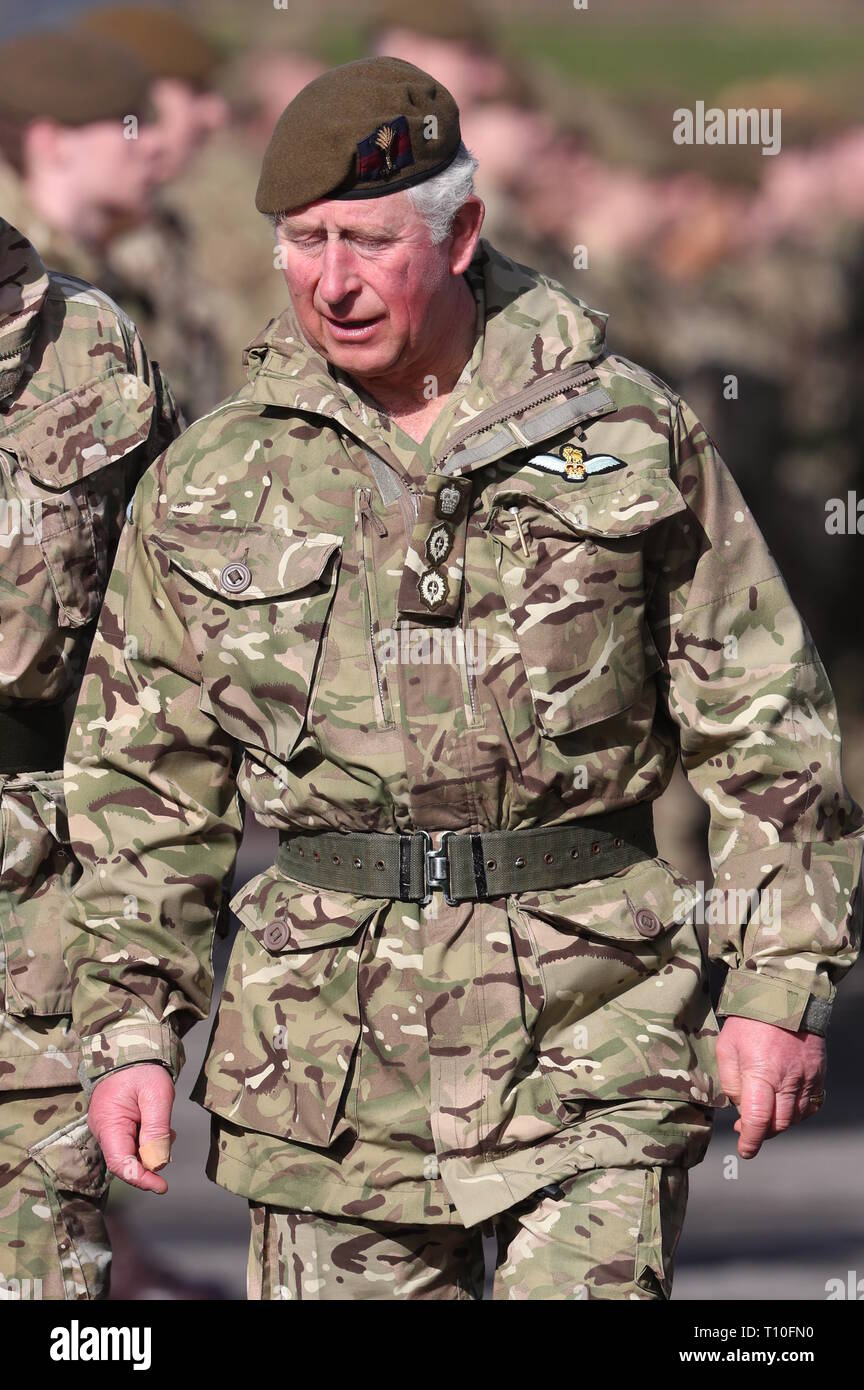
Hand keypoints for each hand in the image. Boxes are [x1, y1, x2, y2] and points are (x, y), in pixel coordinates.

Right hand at [87, 1062, 175, 1193]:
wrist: (131, 1047)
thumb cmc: (142, 1069)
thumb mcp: (156, 1095)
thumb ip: (157, 1129)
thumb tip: (158, 1162)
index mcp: (108, 1123)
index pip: (120, 1163)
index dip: (140, 1178)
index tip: (161, 1187)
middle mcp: (104, 1130)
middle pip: (126, 1161)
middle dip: (150, 1161)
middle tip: (170, 1141)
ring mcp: (109, 1127)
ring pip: (132, 1152)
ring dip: (152, 1148)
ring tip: (167, 1128)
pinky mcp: (116, 1125)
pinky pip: (133, 1142)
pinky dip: (149, 1139)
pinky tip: (159, 1125)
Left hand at [715, 1016, 825, 1159]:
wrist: (784, 995)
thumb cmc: (750, 1020)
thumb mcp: (726, 1047)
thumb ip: (731, 1082)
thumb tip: (739, 1107)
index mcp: (761, 1074)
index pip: (758, 1120)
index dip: (750, 1141)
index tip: (745, 1149)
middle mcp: (788, 1080)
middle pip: (779, 1124)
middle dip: (762, 1132)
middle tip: (748, 1127)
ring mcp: (807, 1078)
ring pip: (796, 1117)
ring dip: (779, 1122)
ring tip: (764, 1111)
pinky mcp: (818, 1073)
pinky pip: (811, 1104)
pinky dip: (797, 1112)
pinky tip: (784, 1104)